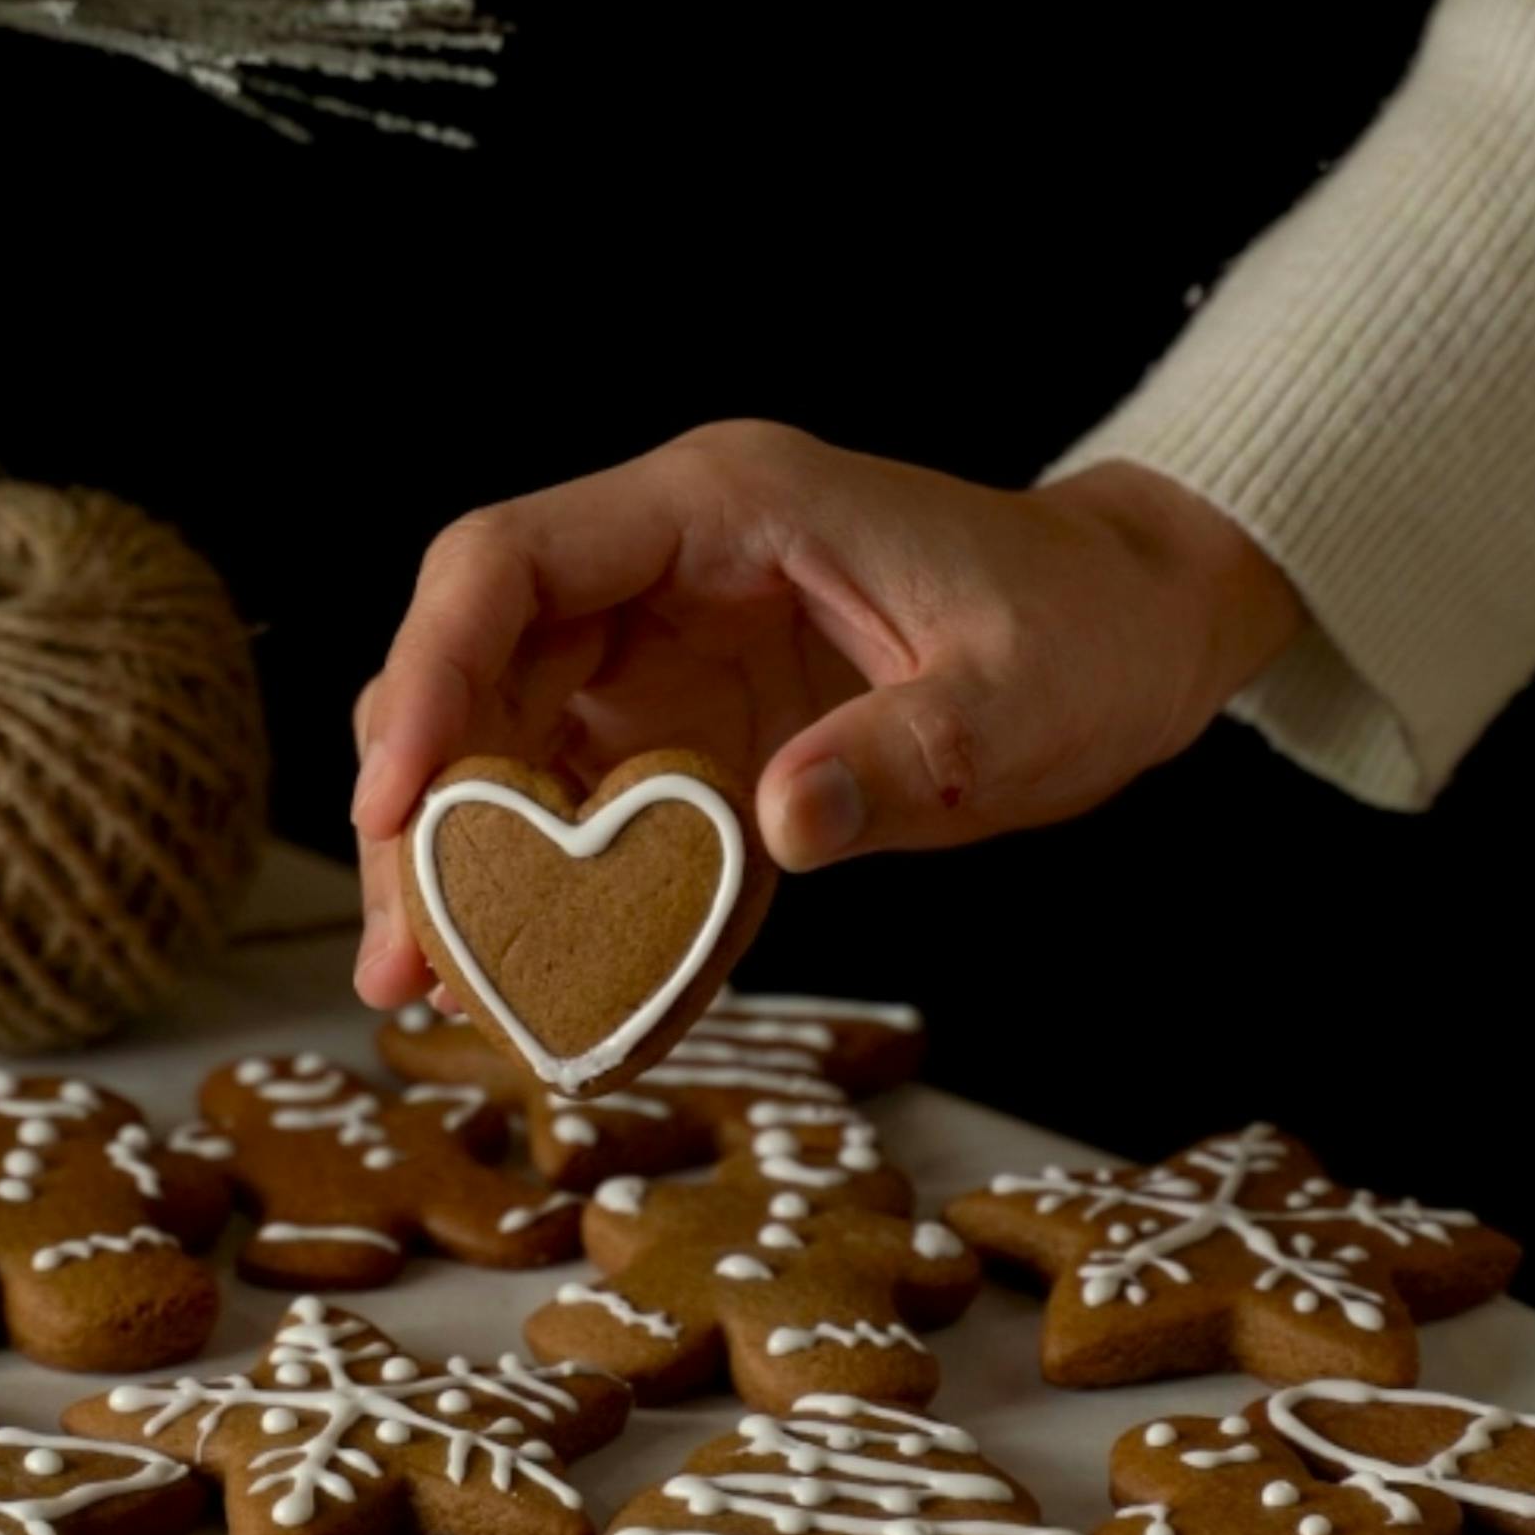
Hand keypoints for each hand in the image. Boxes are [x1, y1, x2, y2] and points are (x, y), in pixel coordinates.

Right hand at [349, 421, 1304, 1004]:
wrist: (1138, 636)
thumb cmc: (1084, 629)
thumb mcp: (1018, 695)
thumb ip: (900, 750)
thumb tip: (775, 822)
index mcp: (717, 511)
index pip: (505, 564)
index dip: (433, 677)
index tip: (396, 806)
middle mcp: (664, 578)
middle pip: (476, 680)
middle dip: (425, 821)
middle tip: (409, 966)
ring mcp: (671, 666)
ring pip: (516, 769)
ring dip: (480, 888)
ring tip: (458, 1009)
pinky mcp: (702, 750)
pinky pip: (612, 842)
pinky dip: (592, 928)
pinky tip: (583, 1023)